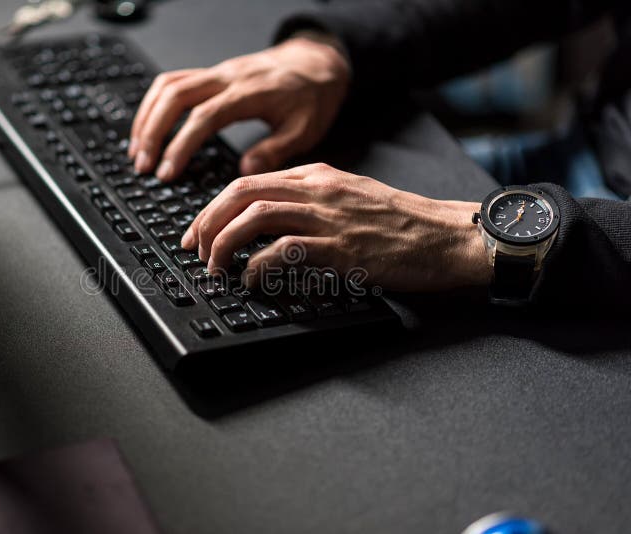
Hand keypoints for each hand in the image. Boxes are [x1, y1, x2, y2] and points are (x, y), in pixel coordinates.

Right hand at [128, 36, 350, 180]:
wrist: (317, 64)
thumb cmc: (312, 97)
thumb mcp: (305, 130)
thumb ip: (275, 150)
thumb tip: (245, 170)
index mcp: (248, 93)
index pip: (204, 117)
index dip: (181, 145)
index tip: (167, 172)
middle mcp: (227, 77)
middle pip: (175, 95)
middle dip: (152, 131)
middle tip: (143, 165)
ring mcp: (217, 73)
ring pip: (168, 85)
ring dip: (146, 117)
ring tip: (137, 151)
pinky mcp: (212, 75)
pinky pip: (173, 82)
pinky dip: (154, 105)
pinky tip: (148, 128)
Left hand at [181, 163, 491, 291]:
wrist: (444, 236)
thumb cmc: (400, 223)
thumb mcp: (349, 196)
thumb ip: (309, 199)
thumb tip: (266, 220)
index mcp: (316, 175)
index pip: (248, 182)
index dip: (213, 209)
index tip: (198, 232)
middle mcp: (317, 190)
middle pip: (241, 194)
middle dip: (208, 223)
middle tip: (195, 251)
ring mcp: (328, 217)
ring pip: (255, 216)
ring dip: (224, 244)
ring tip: (217, 269)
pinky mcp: (340, 248)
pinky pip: (283, 251)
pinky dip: (257, 267)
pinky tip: (252, 280)